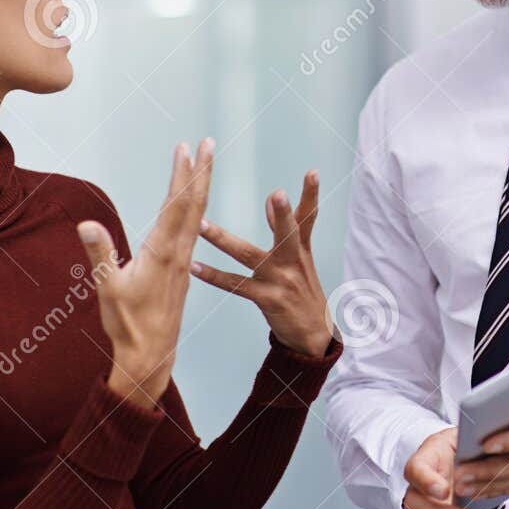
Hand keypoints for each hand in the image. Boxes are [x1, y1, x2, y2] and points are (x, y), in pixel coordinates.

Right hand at [78, 139, 213, 410]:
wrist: (151, 354)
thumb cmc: (127, 323)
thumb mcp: (108, 288)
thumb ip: (100, 254)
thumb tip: (86, 223)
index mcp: (162, 252)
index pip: (175, 204)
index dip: (182, 175)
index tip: (186, 148)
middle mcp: (178, 252)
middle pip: (193, 203)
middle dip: (201, 170)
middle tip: (208, 142)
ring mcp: (182, 260)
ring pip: (195, 215)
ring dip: (199, 186)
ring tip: (204, 162)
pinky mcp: (181, 270)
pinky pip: (191, 231)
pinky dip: (193, 209)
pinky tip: (193, 205)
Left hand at [189, 170, 334, 357]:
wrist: (314, 336)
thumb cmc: (303, 292)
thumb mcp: (300, 259)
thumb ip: (285, 228)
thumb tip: (272, 200)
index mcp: (302, 250)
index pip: (308, 216)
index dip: (311, 194)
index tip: (312, 171)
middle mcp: (293, 262)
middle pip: (288, 233)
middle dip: (282, 214)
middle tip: (278, 194)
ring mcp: (279, 281)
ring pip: (248, 255)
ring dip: (223, 239)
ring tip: (203, 224)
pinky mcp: (267, 300)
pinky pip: (236, 285)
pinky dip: (214, 276)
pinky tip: (195, 266)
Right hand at [403, 428, 480, 508]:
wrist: (460, 460)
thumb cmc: (464, 446)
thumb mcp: (469, 435)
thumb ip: (473, 440)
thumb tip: (487, 445)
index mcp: (428, 456)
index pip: (415, 468)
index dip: (425, 481)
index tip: (443, 490)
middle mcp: (418, 483)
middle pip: (414, 503)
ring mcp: (419, 505)